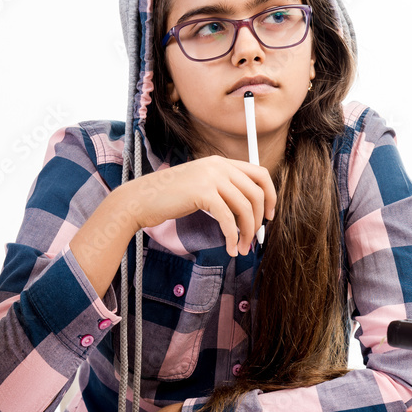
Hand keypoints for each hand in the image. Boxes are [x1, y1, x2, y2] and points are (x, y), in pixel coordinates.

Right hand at [124, 155, 276, 256]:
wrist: (141, 199)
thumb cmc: (169, 198)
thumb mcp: (201, 186)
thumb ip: (223, 191)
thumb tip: (250, 212)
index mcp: (221, 162)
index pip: (260, 174)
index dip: (270, 196)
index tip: (269, 216)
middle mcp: (219, 166)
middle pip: (256, 193)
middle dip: (258, 221)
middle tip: (253, 239)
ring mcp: (211, 177)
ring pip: (245, 208)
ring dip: (246, 233)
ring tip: (242, 248)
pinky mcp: (202, 192)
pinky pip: (228, 219)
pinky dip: (232, 237)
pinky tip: (230, 249)